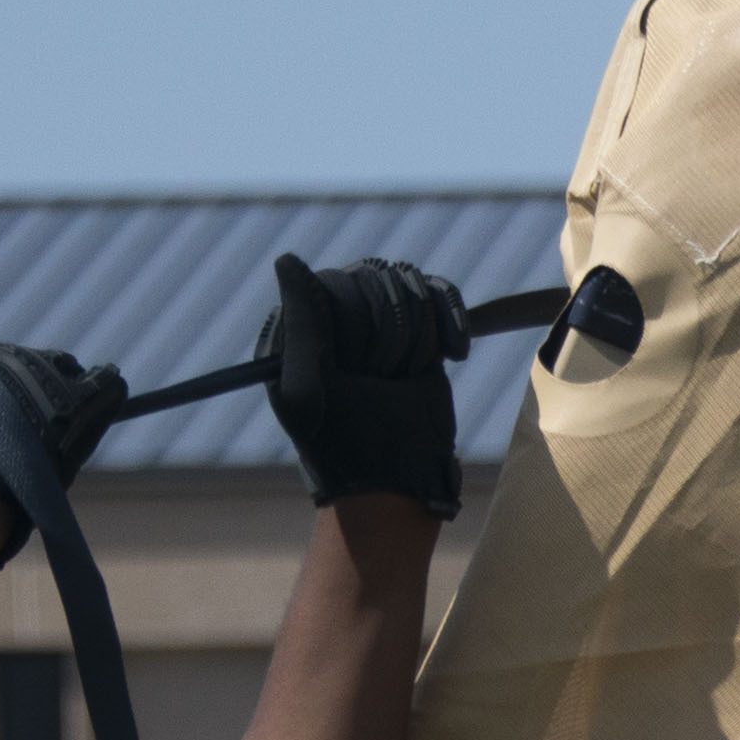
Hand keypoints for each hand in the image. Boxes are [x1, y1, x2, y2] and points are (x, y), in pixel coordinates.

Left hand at [259, 252, 469, 520]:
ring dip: (416, 339)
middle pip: (375, 278)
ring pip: (409, 285)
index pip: (336, 284)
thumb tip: (286, 259)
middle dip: (388, 338)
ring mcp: (378, 320)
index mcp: (299, 326)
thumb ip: (302, 320)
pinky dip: (451, 321)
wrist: (397, 481)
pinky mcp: (418, 331)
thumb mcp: (311, 384)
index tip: (359, 371)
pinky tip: (452, 354)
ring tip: (402, 378)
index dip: (358, 326)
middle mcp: (335, 315)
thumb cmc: (344, 443)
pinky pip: (439, 292)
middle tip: (381, 381)